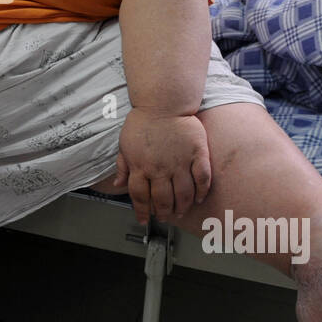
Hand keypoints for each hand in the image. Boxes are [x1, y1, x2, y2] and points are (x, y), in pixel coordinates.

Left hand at [113, 107, 211, 224]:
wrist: (163, 103)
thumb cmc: (143, 122)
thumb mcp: (124, 144)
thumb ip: (122, 166)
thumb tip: (118, 184)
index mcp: (140, 166)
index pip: (140, 196)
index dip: (142, 211)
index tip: (144, 219)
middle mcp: (160, 168)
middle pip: (163, 200)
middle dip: (163, 213)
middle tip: (165, 217)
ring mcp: (180, 162)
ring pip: (184, 194)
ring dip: (182, 207)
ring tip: (180, 211)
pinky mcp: (197, 154)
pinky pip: (202, 178)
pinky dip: (202, 191)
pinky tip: (199, 198)